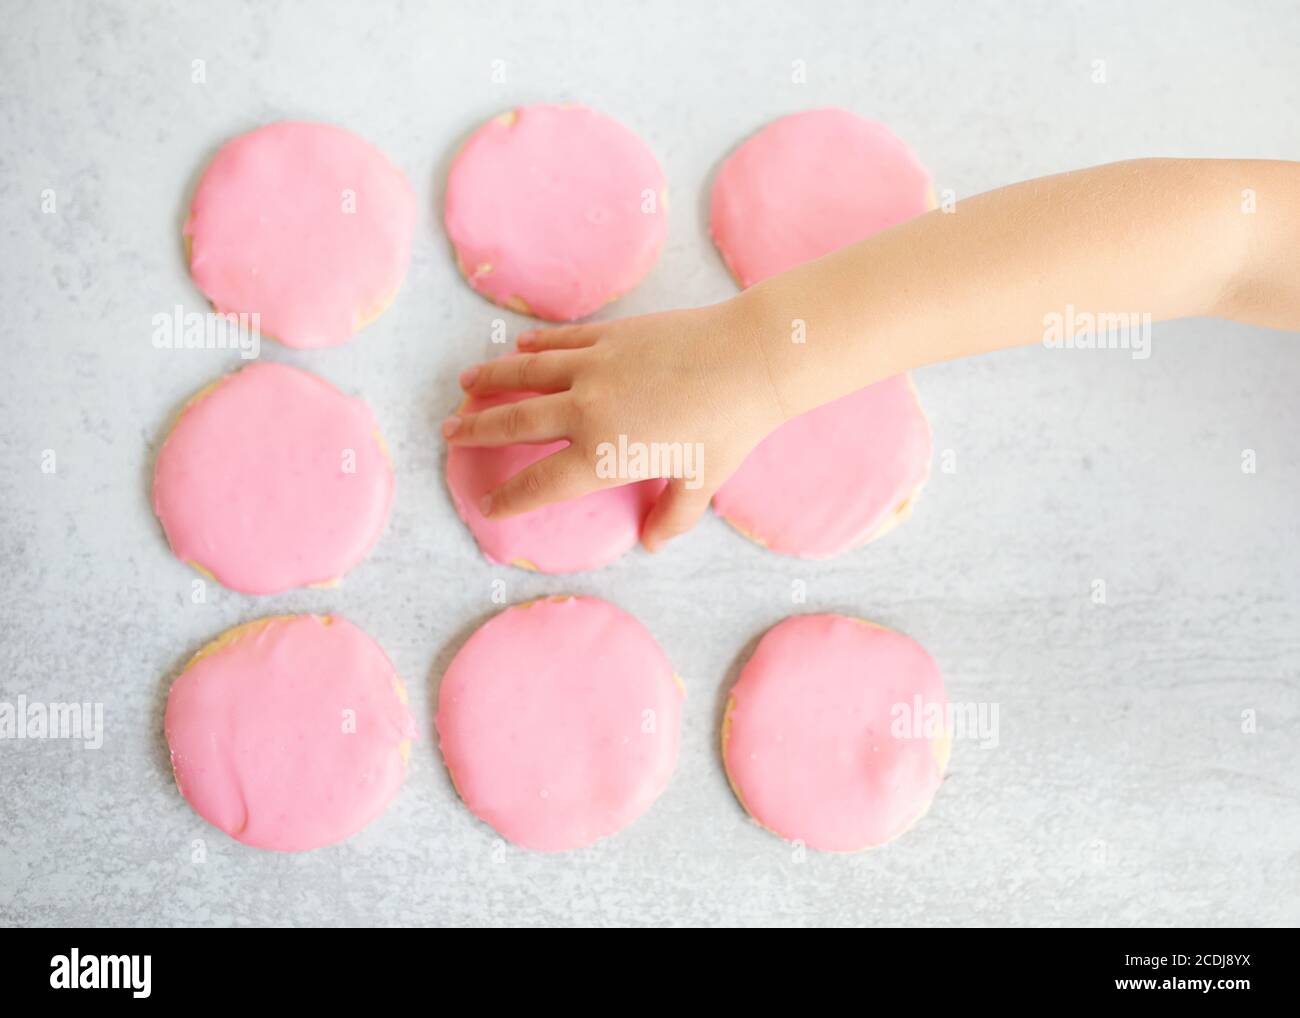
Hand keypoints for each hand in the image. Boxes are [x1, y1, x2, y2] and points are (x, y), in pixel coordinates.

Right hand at [442, 296, 786, 550]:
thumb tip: (652, 543)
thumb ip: (672, 516)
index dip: (509, 497)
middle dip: (476, 430)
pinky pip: (560, 342)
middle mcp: (587, 410)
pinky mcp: (610, 335)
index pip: (541, 484)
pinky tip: (518, 348)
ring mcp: (594, 367)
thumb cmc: (728, 426)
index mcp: (605, 455)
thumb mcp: (702, 482)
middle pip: (516, 422)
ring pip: (526, 373)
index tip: (488, 503)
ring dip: (490, 380)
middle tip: (449, 433)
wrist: (748, 358)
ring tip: (464, 384)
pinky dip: (534, 347)